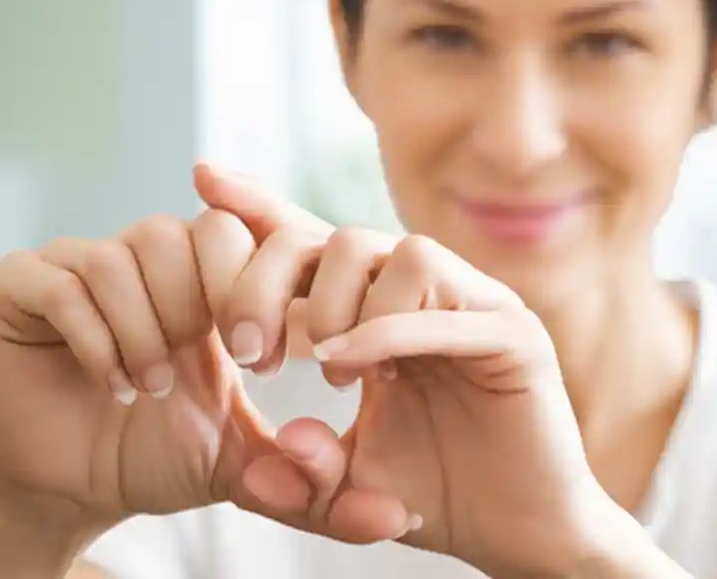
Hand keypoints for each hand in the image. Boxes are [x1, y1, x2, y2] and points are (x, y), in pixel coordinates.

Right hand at [0, 211, 275, 523]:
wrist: (77, 490)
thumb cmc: (158, 458)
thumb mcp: (242, 455)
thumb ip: (304, 466)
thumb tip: (371, 506)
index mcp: (191, 274)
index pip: (229, 230)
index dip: (248, 287)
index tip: (255, 360)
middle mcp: (133, 256)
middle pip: (174, 233)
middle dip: (192, 308)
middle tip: (190, 373)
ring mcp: (73, 263)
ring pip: (116, 258)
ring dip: (140, 333)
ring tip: (149, 387)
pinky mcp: (20, 284)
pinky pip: (62, 285)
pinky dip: (93, 340)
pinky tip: (110, 383)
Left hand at [196, 164, 635, 576]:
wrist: (515, 536)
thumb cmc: (428, 494)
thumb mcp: (340, 484)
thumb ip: (297, 469)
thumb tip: (286, 440)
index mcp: (377, 307)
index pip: (314, 240)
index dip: (259, 206)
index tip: (202, 180)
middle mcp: (424, 293)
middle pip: (337, 238)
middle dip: (275, 281)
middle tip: (249, 348)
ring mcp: (473, 304)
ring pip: (393, 252)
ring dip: (340, 306)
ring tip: (326, 369)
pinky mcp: (513, 333)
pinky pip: (441, 303)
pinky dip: (385, 332)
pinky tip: (347, 366)